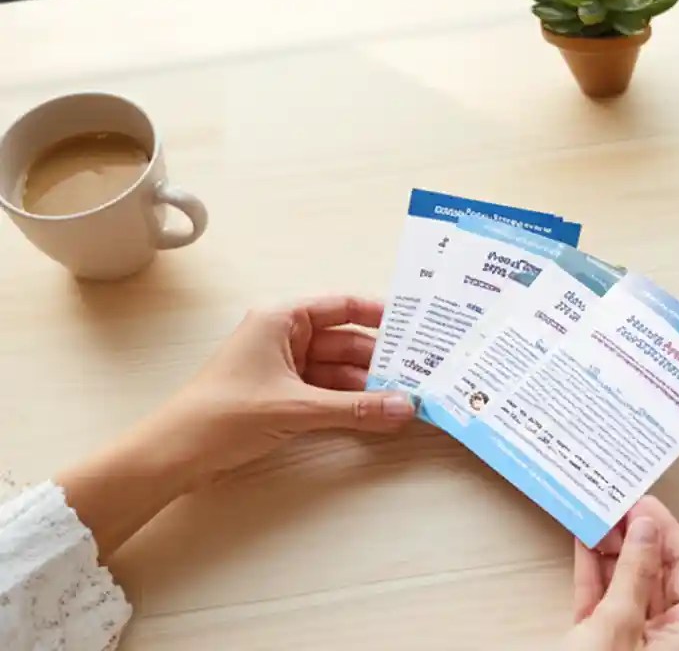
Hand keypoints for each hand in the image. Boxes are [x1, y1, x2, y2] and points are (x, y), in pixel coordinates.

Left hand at [133, 295, 416, 482]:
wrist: (173, 456)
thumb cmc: (222, 415)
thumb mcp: (296, 408)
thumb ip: (356, 409)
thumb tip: (406, 407)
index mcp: (281, 320)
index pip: (341, 306)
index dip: (379, 314)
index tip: (415, 325)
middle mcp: (284, 337)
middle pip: (346, 341)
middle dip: (380, 360)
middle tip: (421, 372)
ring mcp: (283, 369)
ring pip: (339, 371)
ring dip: (369, 386)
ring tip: (407, 398)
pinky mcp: (282, 397)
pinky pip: (328, 393)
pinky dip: (351, 403)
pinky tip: (378, 413)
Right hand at [565, 496, 678, 650]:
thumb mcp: (617, 624)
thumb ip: (633, 574)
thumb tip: (646, 528)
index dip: (667, 532)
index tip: (644, 503)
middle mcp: (663, 637)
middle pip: (656, 575)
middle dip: (637, 538)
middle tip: (618, 505)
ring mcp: (630, 641)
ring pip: (626, 586)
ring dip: (612, 552)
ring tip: (599, 517)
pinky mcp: (600, 644)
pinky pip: (602, 602)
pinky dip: (593, 574)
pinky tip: (584, 543)